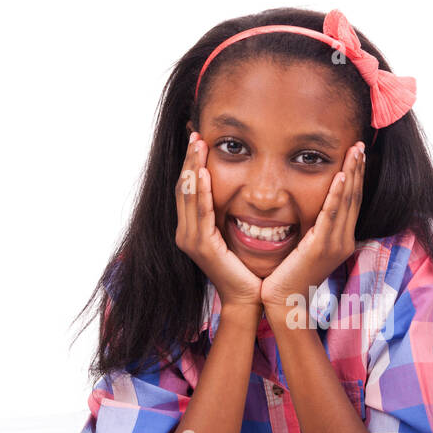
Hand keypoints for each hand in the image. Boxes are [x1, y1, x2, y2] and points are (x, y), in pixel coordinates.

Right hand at [174, 131, 261, 309]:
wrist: (248, 298)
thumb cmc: (246, 268)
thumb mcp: (233, 234)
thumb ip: (227, 213)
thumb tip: (235, 188)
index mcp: (191, 230)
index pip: (188, 189)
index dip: (191, 164)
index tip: (197, 139)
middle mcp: (186, 234)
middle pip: (184, 188)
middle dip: (189, 160)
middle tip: (195, 134)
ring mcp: (191, 241)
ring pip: (189, 196)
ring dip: (194, 168)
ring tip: (199, 146)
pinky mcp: (203, 248)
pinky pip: (201, 214)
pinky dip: (203, 193)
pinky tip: (205, 174)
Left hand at [261, 141, 364, 310]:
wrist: (285, 303)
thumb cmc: (289, 277)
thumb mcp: (306, 249)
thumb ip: (313, 231)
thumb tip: (312, 215)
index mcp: (341, 240)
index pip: (351, 202)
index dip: (355, 177)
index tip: (357, 155)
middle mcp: (343, 241)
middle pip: (354, 197)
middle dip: (357, 169)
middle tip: (359, 145)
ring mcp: (334, 244)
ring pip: (346, 202)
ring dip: (351, 174)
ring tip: (355, 152)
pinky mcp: (320, 247)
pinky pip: (330, 215)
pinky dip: (336, 194)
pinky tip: (341, 176)